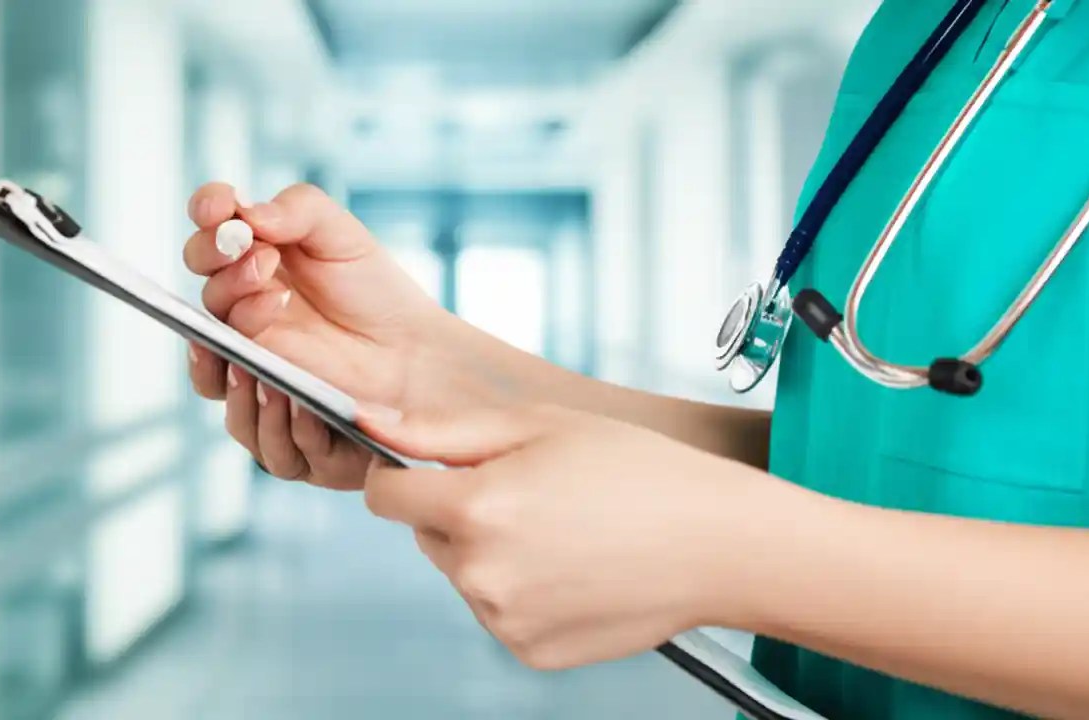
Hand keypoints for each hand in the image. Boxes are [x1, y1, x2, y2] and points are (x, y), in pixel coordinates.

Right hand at [183, 182, 499, 488]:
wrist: (407, 353)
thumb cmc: (375, 291)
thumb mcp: (342, 233)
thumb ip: (296, 209)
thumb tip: (246, 214)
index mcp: (259, 243)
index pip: (213, 216)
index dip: (207, 205)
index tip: (221, 205)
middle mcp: (243, 286)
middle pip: (200, 264)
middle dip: (217, 252)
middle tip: (263, 255)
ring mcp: (245, 333)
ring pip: (207, 316)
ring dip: (230, 296)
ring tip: (275, 290)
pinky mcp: (255, 374)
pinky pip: (222, 377)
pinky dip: (236, 354)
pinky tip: (272, 318)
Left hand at [358, 403, 776, 669]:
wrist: (717, 545)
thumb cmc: (637, 472)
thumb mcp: (538, 425)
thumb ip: (441, 431)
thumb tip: (371, 424)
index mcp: (474, 509)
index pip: (385, 497)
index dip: (401, 475)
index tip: (430, 469)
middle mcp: (479, 573)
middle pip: (427, 536)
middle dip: (459, 511)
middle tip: (532, 492)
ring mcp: (504, 619)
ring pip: (463, 574)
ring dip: (491, 551)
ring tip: (564, 529)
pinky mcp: (529, 651)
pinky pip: (498, 611)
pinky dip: (522, 590)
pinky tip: (574, 567)